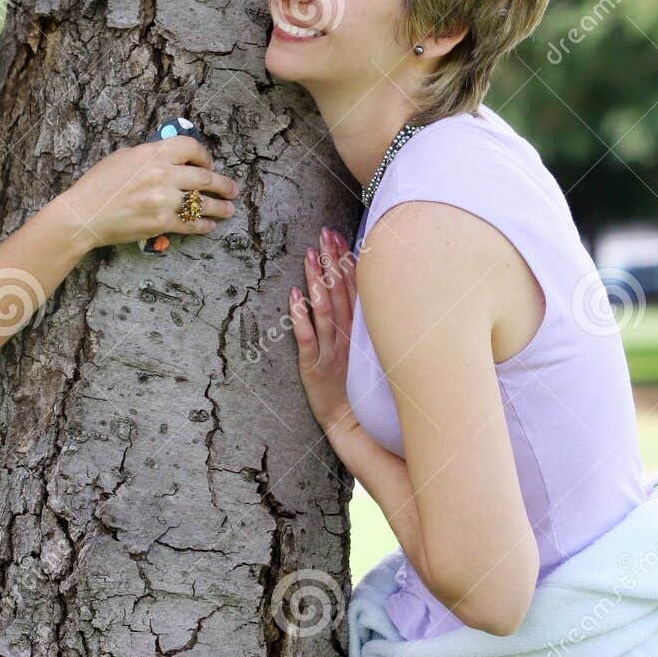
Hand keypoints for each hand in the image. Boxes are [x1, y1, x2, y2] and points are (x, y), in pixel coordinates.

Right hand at [54, 134, 238, 249]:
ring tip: (229, 209)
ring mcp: (164, 200)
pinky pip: (191, 224)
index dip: (204, 156)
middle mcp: (163, 174)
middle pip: (205, 178)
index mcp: (153, 153)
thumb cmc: (98, 185)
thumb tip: (170, 158)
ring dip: (220, 207)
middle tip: (233, 189)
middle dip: (223, 184)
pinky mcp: (161, 222)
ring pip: (203, 203)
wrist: (84, 214)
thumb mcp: (123, 157)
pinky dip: (203, 225)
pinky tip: (209, 225)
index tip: (208, 165)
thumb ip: (149, 155)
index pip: (191, 147)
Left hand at [291, 226, 357, 432]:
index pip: (354, 288)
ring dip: (318, 281)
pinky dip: (301, 317)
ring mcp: (332, 350)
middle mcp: (348, 336)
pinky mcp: (315, 366)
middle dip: (333, 261)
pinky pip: (308, 338)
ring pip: (325, 310)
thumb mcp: (363, 351)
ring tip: (310, 254)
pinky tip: (294, 297)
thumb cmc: (355, 385)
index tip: (339, 235)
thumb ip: (360, 322)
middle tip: (324, 234)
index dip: (346, 261)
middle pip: (340, 292)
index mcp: (360, 330)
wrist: (350, 423)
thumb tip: (357, 291)